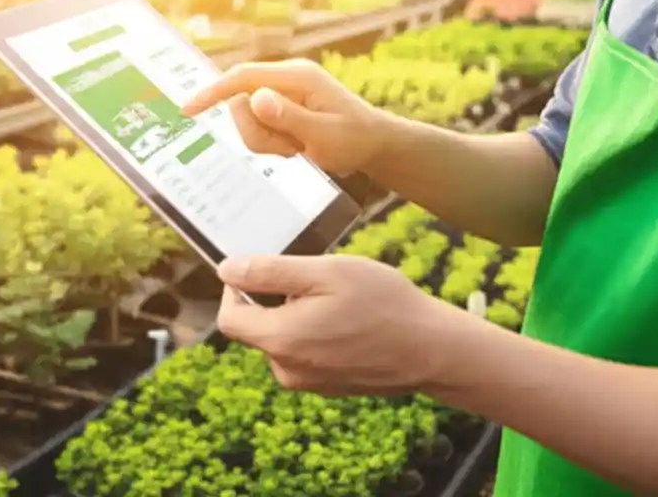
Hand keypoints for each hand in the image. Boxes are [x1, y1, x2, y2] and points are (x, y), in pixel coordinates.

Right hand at [182, 58, 393, 174]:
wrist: (374, 145)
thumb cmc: (355, 139)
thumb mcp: (325, 134)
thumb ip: (289, 117)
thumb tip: (255, 98)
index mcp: (297, 76)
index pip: (244, 77)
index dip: (214, 91)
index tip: (188, 110)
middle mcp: (286, 80)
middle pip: (241, 103)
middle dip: (257, 133)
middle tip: (291, 148)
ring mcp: (282, 95)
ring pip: (248, 121)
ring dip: (268, 142)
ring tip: (299, 148)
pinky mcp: (280, 109)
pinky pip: (258, 129)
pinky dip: (273, 145)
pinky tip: (297, 147)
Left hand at [214, 253, 467, 395]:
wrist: (431, 350)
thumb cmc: (381, 304)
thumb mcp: (325, 272)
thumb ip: (270, 272)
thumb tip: (226, 270)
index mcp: (280, 339)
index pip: (230, 318)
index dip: (235, 289)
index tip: (259, 269)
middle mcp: (287, 369)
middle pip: (258, 328)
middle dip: (277, 300)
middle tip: (319, 281)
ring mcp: (309, 382)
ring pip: (284, 339)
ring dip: (299, 317)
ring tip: (341, 303)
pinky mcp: (328, 387)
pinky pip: (306, 354)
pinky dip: (317, 335)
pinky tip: (352, 323)